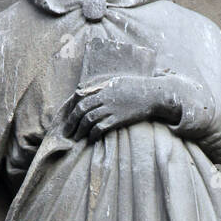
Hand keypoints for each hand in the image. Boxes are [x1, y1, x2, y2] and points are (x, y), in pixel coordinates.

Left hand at [66, 74, 181, 141]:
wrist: (154, 94)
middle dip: (72, 122)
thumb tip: (81, 89)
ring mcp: (112, 108)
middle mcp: (105, 97)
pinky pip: (101, 127)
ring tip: (76, 138)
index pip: (81, 97)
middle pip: (82, 109)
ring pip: (89, 119)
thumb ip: (100, 85)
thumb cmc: (136, 87)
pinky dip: (93, 134)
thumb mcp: (116, 80)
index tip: (68, 117)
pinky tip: (90, 139)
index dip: (72, 108)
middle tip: (67, 131)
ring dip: (80, 130)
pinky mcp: (119, 118)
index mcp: (103, 87)